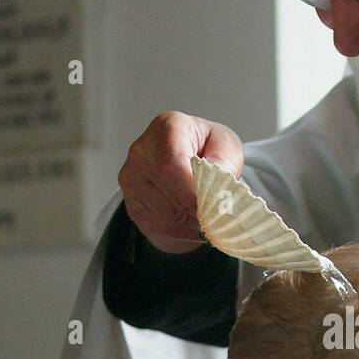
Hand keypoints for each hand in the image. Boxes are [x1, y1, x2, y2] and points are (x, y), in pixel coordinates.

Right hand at [118, 112, 244, 252]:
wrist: (185, 161)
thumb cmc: (206, 149)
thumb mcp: (226, 146)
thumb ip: (224, 164)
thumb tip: (217, 191)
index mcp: (167, 128)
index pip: (172, 163)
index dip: (193, 191)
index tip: (213, 206)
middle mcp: (142, 152)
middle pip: (170, 194)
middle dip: (199, 211)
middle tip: (220, 216)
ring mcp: (132, 180)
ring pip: (167, 215)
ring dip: (193, 222)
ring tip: (209, 216)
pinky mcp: (132, 205)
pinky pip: (160, 226)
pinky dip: (182, 230)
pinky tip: (193, 220)